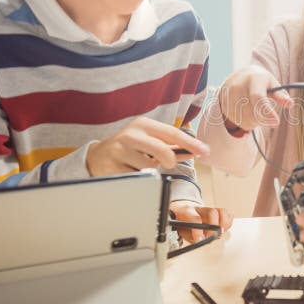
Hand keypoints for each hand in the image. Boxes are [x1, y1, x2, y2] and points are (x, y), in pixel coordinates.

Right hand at [86, 117, 209, 175]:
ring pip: (149, 168)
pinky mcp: (111, 168)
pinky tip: (129, 171)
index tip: (205, 151)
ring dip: (150, 171)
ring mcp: (119, 151)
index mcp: (143, 124)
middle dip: (170, 161)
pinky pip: (137, 178)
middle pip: (162, 151)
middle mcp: (130, 135)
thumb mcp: (150, 140)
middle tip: (166, 163)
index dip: (191, 143)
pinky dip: (138, 178)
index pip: (172, 133)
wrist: (98, 156)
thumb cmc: (131, 147)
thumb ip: (173, 146)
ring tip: (139, 165)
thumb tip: (197, 151)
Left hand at [169, 200, 233, 242]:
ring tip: (220, 233)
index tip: (199, 240)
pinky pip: (228, 214)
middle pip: (212, 212)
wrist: (182, 211)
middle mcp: (201, 208)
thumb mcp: (182, 230)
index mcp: (188, 211)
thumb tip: (201, 241)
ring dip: (224, 224)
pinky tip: (223, 229)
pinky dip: (228, 223)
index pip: (195, 218)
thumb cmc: (183, 223)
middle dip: (214, 227)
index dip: (198, 230)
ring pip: (222, 211)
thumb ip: (191, 236)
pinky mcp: (218, 211)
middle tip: (211, 237)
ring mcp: (210, 208)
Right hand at [218, 65, 292, 130]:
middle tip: (270, 116)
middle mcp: (238, 85)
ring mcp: (228, 95)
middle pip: (252, 112)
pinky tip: (248, 111)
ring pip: (245, 119)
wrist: (239, 76)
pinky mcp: (223, 103)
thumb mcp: (272, 84)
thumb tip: (290, 104)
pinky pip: (238, 120)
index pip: (258, 97)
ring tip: (257, 109)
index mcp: (254, 78)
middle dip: (263, 118)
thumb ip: (280, 95)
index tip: (276, 122)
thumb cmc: (261, 81)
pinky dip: (246, 120)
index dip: (267, 112)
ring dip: (255, 120)